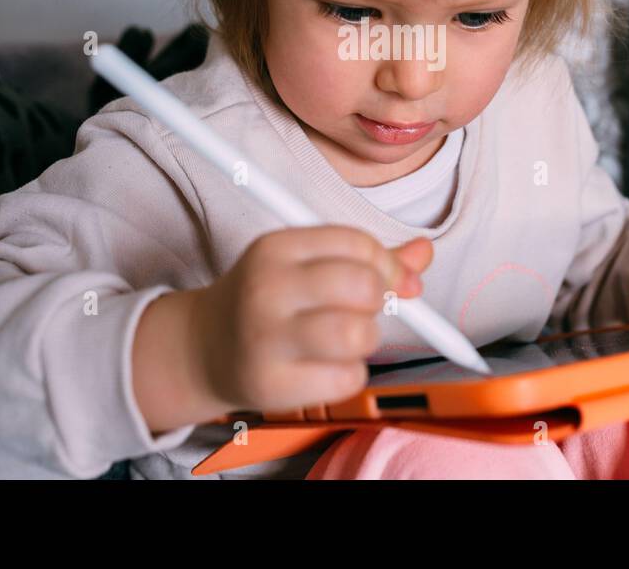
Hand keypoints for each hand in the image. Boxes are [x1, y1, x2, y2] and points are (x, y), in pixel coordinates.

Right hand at [192, 226, 432, 410]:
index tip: (389, 281)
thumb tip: (424, 253)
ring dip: (365, 339)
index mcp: (276, 247)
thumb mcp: (305, 264)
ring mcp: (266, 338)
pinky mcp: (272, 384)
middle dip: (376, 300)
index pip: (357, 243)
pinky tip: (324, 367)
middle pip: (362, 286)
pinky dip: (349, 375)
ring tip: (342, 339)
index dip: (387, 264)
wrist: (204, 348)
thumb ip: (367, 258)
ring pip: (358, 334)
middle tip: (359, 310)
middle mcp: (267, 288)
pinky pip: (348, 378)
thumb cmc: (268, 300)